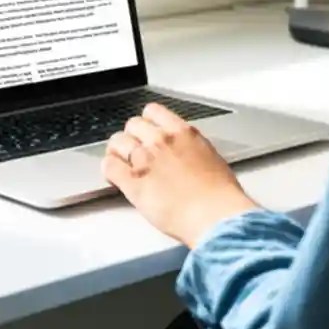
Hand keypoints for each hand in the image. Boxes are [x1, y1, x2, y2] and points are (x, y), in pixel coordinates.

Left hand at [103, 103, 259, 247]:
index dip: (146, 122)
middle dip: (132, 137)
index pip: (153, 111)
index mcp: (183, 133)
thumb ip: (191, 150)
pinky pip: (109, 166)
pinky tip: (113, 176)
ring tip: (120, 162)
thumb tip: (184, 155)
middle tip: (133, 150)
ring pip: (118, 142)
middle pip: (133, 125)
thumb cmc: (219, 196)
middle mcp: (161, 141)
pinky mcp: (133, 182)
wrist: (216, 216)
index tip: (146, 130)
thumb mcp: (210, 159)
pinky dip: (109, 169)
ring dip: (117, 152)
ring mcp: (145, 160)